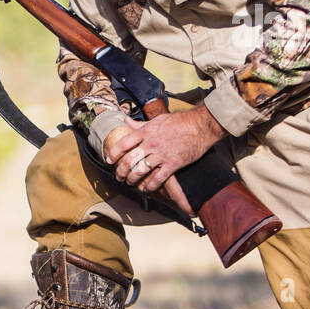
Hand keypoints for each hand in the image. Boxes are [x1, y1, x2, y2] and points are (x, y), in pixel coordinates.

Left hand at [103, 106, 225, 216]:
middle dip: (121, 171)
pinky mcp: (173, 163)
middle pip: (129, 160)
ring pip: (140, 170)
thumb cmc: (180, 121)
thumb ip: (140, 124)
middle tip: (119, 176)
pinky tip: (146, 189)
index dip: (114, 154)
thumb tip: (126, 120)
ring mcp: (162, 154)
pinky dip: (150, 186)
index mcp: (146, 132)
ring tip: (130, 183)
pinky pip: (158, 178)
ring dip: (132, 179)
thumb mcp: (157, 119)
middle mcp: (151, 144)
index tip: (109, 160)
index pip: (123, 144)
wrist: (201, 125)